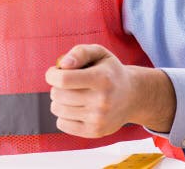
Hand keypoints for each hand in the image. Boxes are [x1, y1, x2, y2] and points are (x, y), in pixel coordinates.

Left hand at [45, 44, 176, 137]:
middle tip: (67, 83)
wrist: (132, 96)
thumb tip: (62, 64)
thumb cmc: (109, 71)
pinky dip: (63, 115)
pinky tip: (75, 108)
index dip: (52, 74)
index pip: (63, 79)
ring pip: (57, 109)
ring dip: (59, 100)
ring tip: (71, 95)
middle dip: (56, 86)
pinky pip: (62, 124)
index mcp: (102, 79)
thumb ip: (80, 52)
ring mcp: (98, 119)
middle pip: (58, 94)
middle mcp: (101, 101)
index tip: (54, 72)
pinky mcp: (94, 132)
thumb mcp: (99, 53)